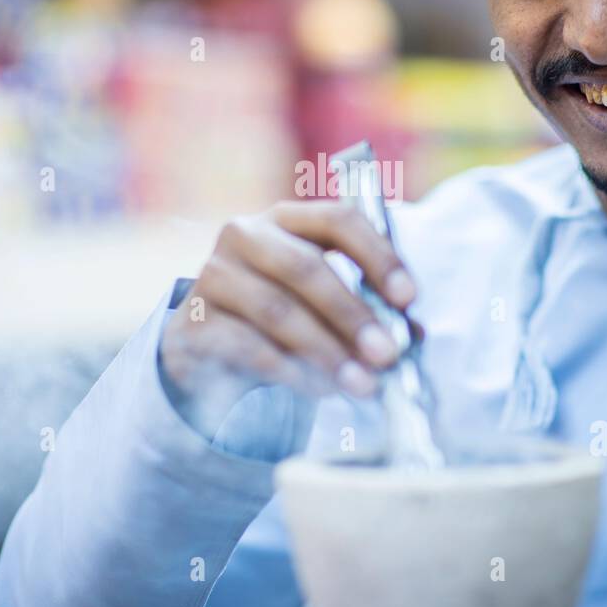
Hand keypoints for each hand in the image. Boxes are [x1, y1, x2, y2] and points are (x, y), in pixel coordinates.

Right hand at [157, 200, 417, 434]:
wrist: (211, 342)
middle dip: (353, 314)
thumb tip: (412, 335)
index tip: (408, 299)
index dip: (377, 256)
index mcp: (288, 218)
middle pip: (305, 267)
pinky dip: (291, 370)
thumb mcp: (323, 301)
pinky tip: (320, 389)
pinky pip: (248, 345)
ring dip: (327, 351)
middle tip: (387, 355)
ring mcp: (214, 274)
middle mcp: (246, 234)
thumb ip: (367, 308)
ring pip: (277, 310)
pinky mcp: (195, 319)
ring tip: (362, 384)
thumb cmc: (283, 311)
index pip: (338, 219)